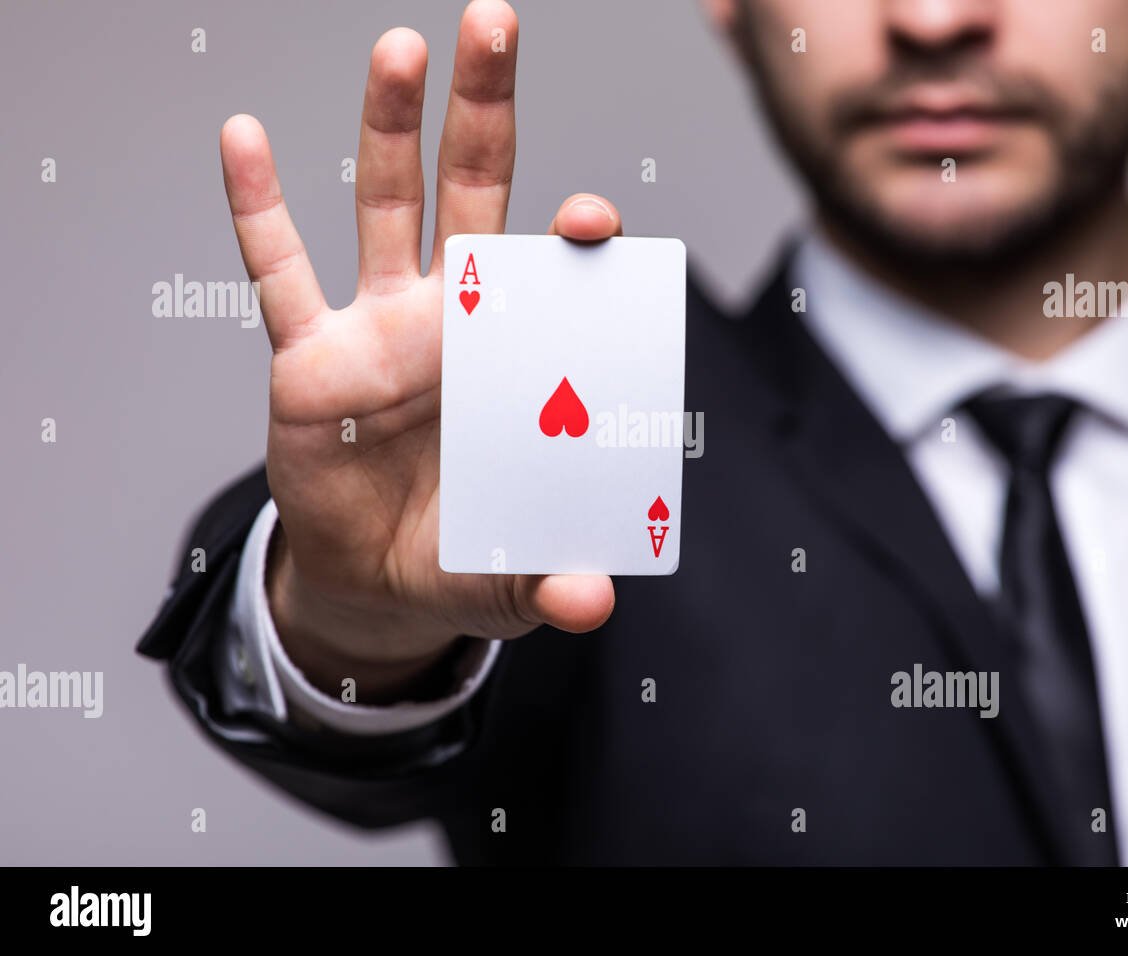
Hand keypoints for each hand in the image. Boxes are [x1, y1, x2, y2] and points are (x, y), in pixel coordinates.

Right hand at [218, 2, 616, 702]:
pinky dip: (258, 207)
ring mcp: (378, 326)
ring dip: (388, 128)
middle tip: (495, 22)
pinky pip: (279, 271)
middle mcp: (453, 318)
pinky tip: (244, 138)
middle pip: (473, 193)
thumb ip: (548, 583)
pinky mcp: (307, 356)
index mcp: (518, 354)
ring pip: (384, 206)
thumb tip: (592, 605)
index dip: (573, 235)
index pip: (553, 269)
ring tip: (401, 50)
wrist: (379, 574)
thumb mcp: (508, 574)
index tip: (589, 219)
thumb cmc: (460, 552)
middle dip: (485, 111)